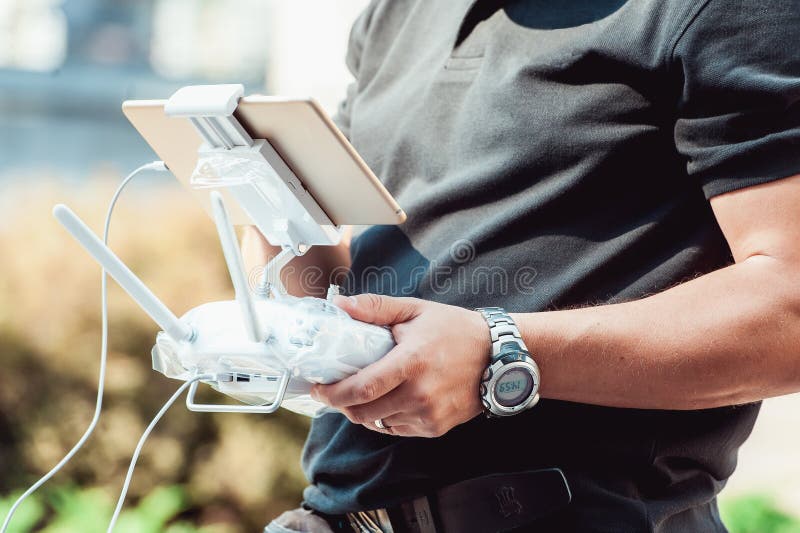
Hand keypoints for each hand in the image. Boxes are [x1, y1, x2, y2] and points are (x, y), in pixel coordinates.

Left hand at [311, 294, 490, 436]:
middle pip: (363, 412)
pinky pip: (397, 429)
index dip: (331, 393)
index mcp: (410, 363)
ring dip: (363, 411)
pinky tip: (389, 399)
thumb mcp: (415, 311)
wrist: (500, 357)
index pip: (360, 389)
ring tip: (362, 392)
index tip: (317, 387)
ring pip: (378, 423)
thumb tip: (339, 305)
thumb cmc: (455, 330)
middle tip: (333, 391)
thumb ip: (375, 308)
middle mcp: (419, 394)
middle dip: (341, 404)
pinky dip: (385, 417)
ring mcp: (428, 415)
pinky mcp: (436, 428)